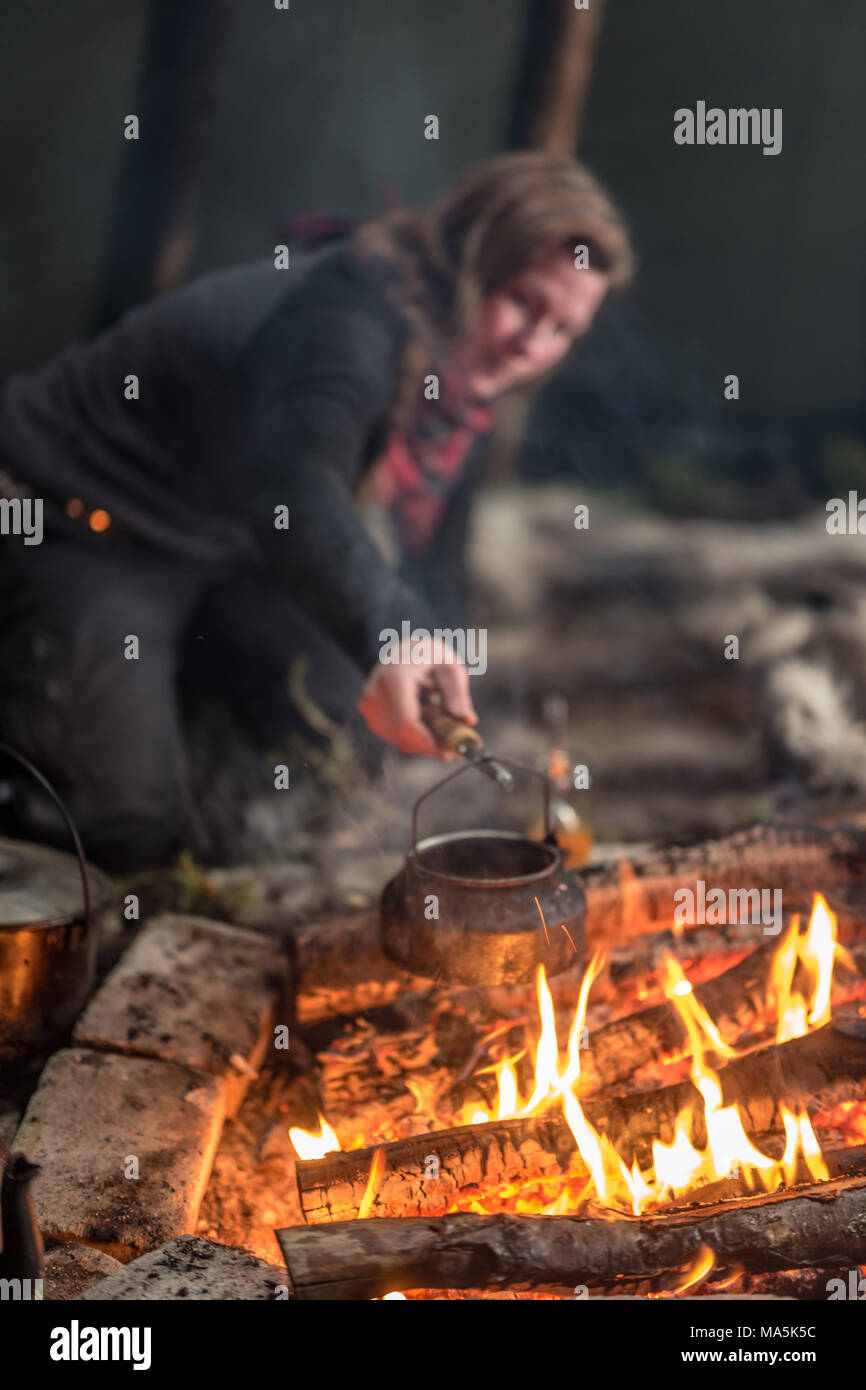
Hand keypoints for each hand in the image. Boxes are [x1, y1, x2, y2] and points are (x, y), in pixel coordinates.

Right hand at [358, 637, 477, 757]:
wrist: (400, 651)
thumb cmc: (428, 656)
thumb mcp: (449, 667)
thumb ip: (458, 694)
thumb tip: (468, 721)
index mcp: (396, 676)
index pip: (407, 722)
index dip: (428, 742)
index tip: (449, 752)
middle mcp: (376, 692)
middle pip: (404, 735)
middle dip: (431, 744)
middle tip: (454, 744)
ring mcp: (369, 705)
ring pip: (400, 739)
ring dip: (424, 741)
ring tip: (438, 720)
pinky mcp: (369, 714)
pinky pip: (395, 736)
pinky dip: (414, 737)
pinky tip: (424, 721)